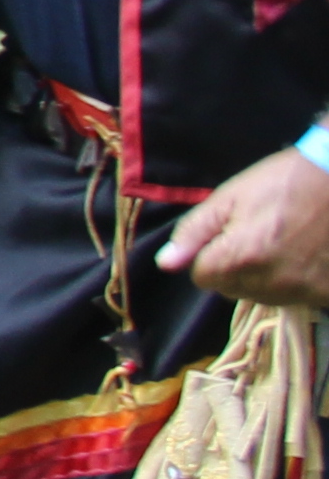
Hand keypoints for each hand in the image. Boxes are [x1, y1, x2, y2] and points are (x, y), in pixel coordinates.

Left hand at [169, 148, 328, 309]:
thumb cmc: (285, 181)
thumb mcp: (231, 196)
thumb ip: (194, 231)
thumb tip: (166, 264)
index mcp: (240, 258)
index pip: (203, 276)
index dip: (209, 253)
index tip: (228, 234)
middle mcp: (271, 283)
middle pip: (231, 289)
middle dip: (234, 267)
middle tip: (257, 235)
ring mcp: (303, 291)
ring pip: (262, 297)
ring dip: (263, 278)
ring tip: (281, 243)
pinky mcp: (327, 294)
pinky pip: (296, 298)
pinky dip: (295, 282)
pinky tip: (303, 256)